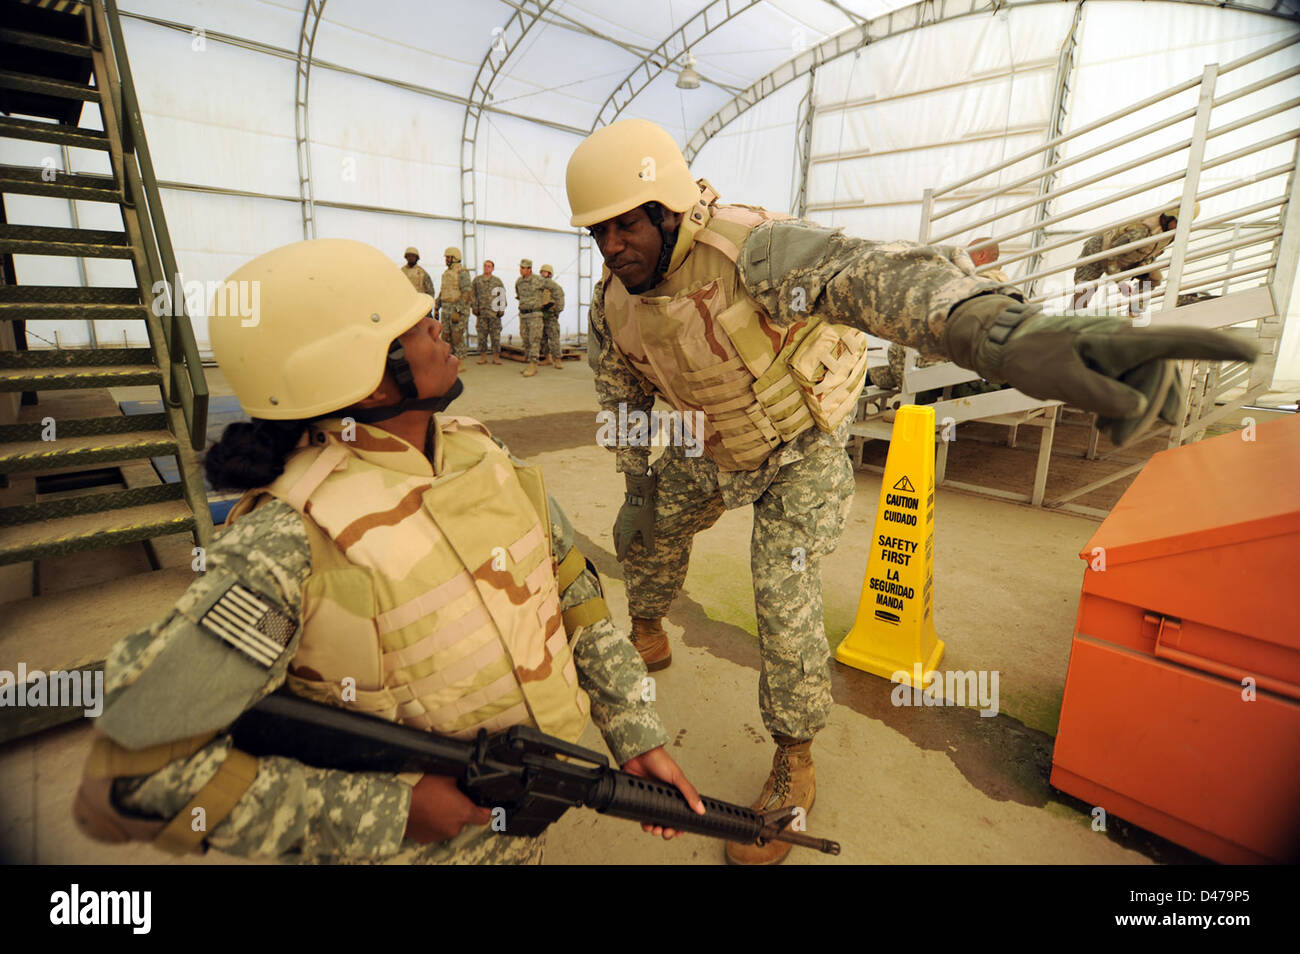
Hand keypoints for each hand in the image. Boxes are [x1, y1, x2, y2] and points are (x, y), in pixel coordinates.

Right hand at [404, 774, 491, 843]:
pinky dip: (432, 824)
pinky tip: (425, 813)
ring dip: (444, 818)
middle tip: (446, 799)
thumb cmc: (422, 789)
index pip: (484, 817)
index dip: (483, 811)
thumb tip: (463, 782)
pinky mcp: (427, 839)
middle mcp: (455, 827)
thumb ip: (459, 783)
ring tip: (432, 805)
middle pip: (463, 820)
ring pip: (448, 826)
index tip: (481, 807)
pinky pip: (435, 830)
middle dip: (457, 811)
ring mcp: (441, 835)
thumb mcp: (446, 778)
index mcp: (464, 812)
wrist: (399, 803)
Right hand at [613, 471, 655, 561]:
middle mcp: (619, 527)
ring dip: (616, 540)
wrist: (638, 494)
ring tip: (618, 542)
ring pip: (615, 533)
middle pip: (617, 540)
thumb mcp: (648, 527)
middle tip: (619, 553)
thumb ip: (648, 540)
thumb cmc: (643, 512)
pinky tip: (621, 528)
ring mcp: (619, 520)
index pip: (623, 547)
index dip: (622, 554)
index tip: (619, 561)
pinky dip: (617, 531)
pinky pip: (616, 526)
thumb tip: (651, 552)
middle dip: (618, 548)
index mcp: (625, 533)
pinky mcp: (620, 514)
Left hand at [622, 746, 704, 838]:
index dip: (680, 824)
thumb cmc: (659, 759)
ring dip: (656, 828)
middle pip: (667, 820)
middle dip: (668, 830)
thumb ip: (689, 792)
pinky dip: (645, 823)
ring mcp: (651, 799)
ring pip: (655, 820)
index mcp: (676, 793)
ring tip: (655, 829)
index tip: (680, 831)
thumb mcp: (677, 776)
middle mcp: (664, 797)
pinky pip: (642, 815)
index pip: (681, 812)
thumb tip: (701, 809)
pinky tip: (647, 824)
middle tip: (667, 832)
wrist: (638, 753)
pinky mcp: (640, 799)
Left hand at [946, 297, 1256, 446]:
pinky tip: (1112, 428)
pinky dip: (1132, 410)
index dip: (1215, 347)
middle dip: (1142, 414)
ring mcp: (1125, 354)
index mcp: (1120, 340)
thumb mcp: (1058, 379)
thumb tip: (1136, 406)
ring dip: (1135, 416)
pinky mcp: (1117, 365)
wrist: (1010, 345)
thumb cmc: (1031, 356)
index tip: (1251, 352)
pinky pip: (1141, 388)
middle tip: (1109, 441)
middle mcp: (1130, 342)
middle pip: (1160, 379)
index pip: (1176, 342)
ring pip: (1151, 388)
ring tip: (1104, 435)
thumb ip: (1096, 393)